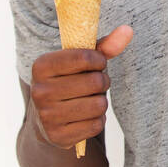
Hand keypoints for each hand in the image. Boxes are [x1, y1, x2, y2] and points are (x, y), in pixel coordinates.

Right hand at [28, 25, 133, 151]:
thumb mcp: (81, 60)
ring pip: (98, 105)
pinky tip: (85, 116)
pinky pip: (96, 125)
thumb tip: (128, 30)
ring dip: (101, 102)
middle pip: (95, 82)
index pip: (85, 57)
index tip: (97, 63)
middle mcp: (39, 91)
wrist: (46, 119)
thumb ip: (104, 46)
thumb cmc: (69, 80)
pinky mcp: (57, 137)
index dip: (99, 60)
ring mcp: (47, 116)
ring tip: (90, 99)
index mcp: (41, 66)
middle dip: (102, 82)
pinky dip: (97, 120)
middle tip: (95, 84)